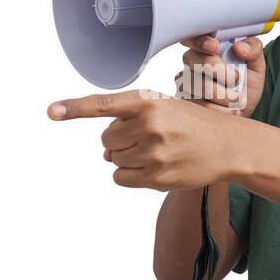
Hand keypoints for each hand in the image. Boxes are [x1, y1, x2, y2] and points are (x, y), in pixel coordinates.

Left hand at [46, 89, 238, 190]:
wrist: (229, 145)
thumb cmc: (191, 123)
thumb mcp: (163, 108)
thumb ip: (129, 122)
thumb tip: (104, 154)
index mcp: (148, 101)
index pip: (104, 105)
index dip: (74, 108)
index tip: (51, 112)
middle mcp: (149, 125)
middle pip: (106, 138)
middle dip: (121, 140)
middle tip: (150, 137)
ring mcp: (154, 153)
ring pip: (113, 159)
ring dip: (127, 157)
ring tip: (158, 150)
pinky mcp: (158, 177)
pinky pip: (122, 178)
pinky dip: (130, 175)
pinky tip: (153, 167)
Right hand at [174, 35, 266, 118]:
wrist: (242, 110)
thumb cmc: (246, 84)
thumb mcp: (256, 65)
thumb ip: (254, 50)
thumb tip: (239, 46)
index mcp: (206, 47)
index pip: (192, 37)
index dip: (200, 41)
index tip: (216, 47)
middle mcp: (191, 62)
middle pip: (198, 61)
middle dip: (223, 72)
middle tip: (237, 80)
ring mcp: (185, 82)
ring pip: (201, 87)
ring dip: (225, 96)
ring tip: (235, 98)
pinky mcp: (185, 102)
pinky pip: (201, 105)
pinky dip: (221, 110)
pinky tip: (226, 109)